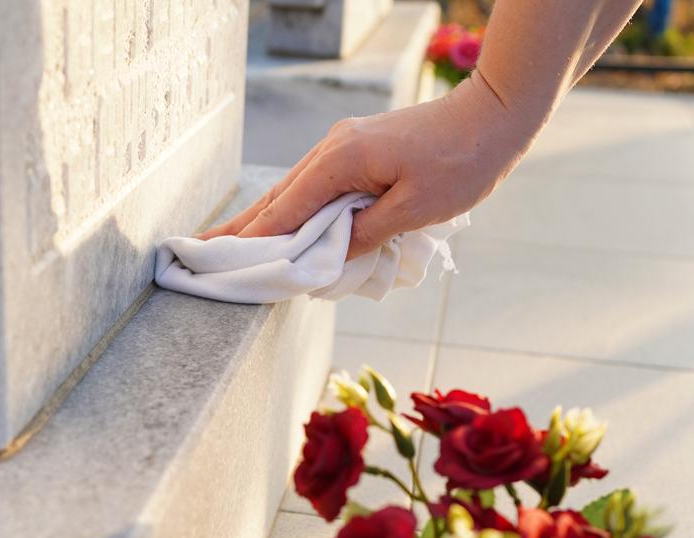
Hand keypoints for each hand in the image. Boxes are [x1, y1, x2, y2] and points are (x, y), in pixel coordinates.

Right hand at [199, 72, 542, 258]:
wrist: (494, 117)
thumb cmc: (462, 162)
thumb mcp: (414, 208)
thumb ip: (364, 233)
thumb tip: (324, 255)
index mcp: (341, 161)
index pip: (285, 210)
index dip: (252, 241)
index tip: (219, 264)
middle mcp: (333, 149)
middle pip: (277, 197)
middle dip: (241, 228)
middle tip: (199, 252)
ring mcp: (343, 146)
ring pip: (293, 190)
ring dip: (263, 219)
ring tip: (230, 244)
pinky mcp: (357, 149)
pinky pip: (314, 185)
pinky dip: (292, 208)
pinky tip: (282, 224)